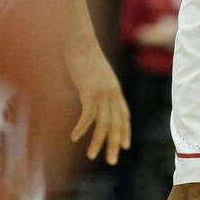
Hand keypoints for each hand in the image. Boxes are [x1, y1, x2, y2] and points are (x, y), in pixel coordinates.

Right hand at [66, 45, 130, 164]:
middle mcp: (112, 92)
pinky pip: (88, 115)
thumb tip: (91, 96)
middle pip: (116, 123)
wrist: (79, 39)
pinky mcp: (89, 90)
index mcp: (115, 88)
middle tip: (112, 161)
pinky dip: (82, 128)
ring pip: (103, 123)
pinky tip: (75, 137)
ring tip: (91, 155)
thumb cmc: (83, 54)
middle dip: (114, 143)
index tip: (125, 146)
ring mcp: (102, 92)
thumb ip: (96, 87)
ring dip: (98, 141)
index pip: (124, 115)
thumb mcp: (94, 73)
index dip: (125, 131)